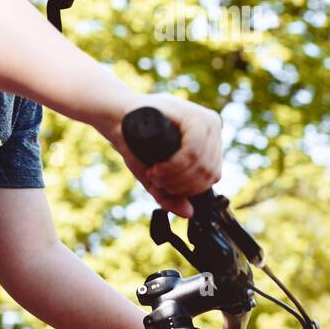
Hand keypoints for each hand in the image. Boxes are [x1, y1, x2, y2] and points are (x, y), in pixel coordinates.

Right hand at [102, 92, 223, 217]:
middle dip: (180, 185)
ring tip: (155, 174)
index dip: (187, 190)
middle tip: (157, 180)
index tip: (163, 187)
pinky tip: (158, 167)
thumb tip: (190, 213)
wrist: (117, 118)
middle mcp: (213, 127)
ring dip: (176, 178)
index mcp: (210, 140)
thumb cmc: (138, 144)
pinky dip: (175, 167)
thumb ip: (172, 195)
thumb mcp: (157, 175)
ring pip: (202, 164)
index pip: (212, 175)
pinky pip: (193, 151)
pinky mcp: (194, 115)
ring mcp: (206, 120)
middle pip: (209, 172)